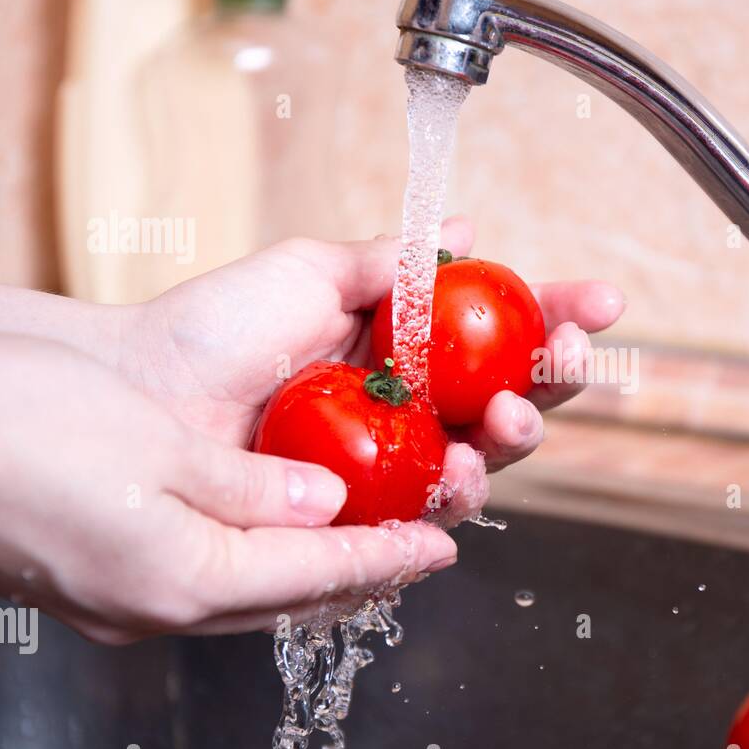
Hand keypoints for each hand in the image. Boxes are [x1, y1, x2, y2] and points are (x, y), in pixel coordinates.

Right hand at [0, 335, 458, 642]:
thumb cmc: (22, 422)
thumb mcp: (159, 447)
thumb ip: (255, 488)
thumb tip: (328, 505)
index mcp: (179, 581)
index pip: (315, 577)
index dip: (385, 560)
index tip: (441, 548)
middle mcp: (156, 606)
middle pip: (288, 597)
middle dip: (359, 570)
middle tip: (418, 542)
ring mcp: (123, 597)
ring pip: (247, 590)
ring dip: (310, 565)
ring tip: (362, 533)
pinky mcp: (100, 573)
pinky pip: (207, 575)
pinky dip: (257, 553)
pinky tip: (275, 524)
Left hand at [117, 217, 624, 516]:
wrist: (147, 398)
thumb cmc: (214, 331)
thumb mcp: (310, 272)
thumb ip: (393, 259)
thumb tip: (465, 226)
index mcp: (408, 348)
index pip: (503, 334)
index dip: (556, 316)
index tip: (601, 301)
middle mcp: (413, 409)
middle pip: (514, 399)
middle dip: (556, 380)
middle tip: (564, 359)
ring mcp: (394, 467)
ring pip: (487, 462)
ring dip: (517, 438)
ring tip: (507, 415)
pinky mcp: (368, 523)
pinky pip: (432, 518)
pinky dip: (459, 496)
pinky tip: (464, 472)